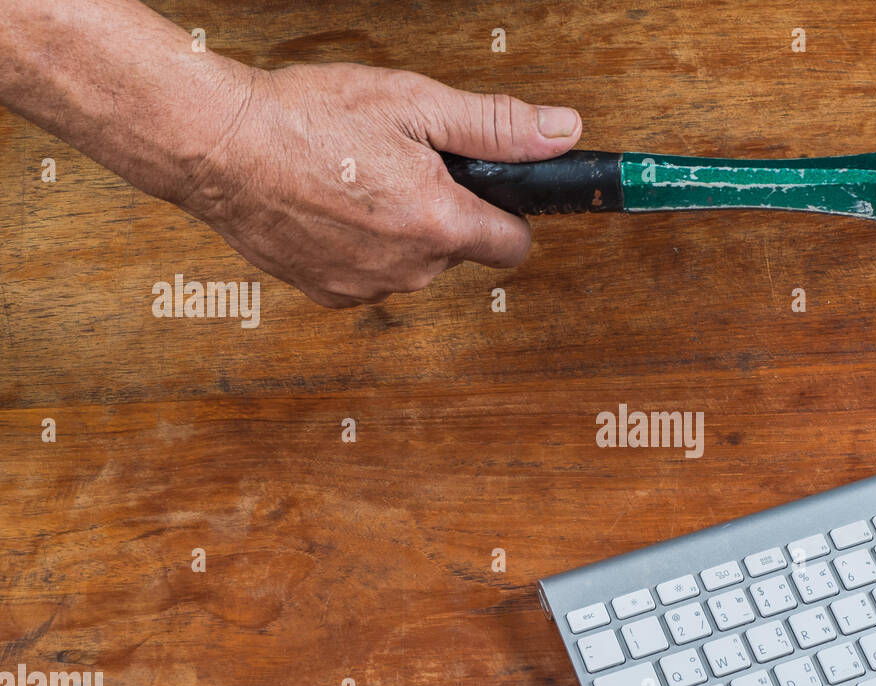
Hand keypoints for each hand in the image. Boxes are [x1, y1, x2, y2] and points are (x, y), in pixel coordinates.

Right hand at [179, 63, 583, 307]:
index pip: (514, 245)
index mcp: (438, 224)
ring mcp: (367, 287)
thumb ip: (496, 125)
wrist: (218, 144)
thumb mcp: (415, 103)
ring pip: (415, 264)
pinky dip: (364, 247)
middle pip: (461, 251)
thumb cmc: (307, 118)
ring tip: (361, 181)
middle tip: (405, 166)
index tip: (489, 191)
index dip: (507, 213)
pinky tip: (334, 208)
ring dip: (404, 230)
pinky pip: (373, 276)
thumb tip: (562, 132)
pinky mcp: (330, 295)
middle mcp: (408, 269)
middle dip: (447, 213)